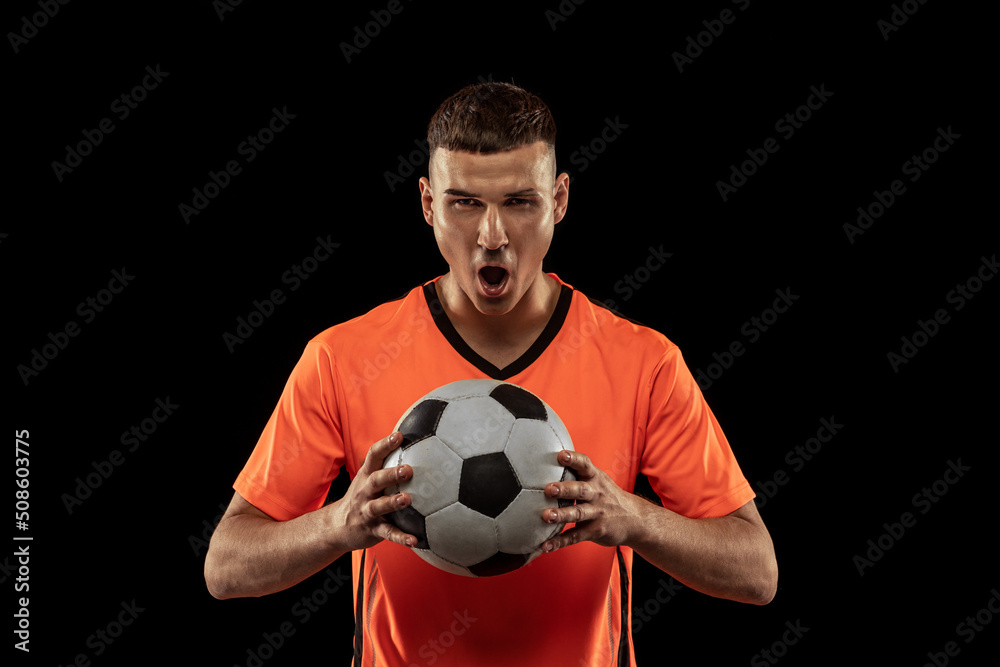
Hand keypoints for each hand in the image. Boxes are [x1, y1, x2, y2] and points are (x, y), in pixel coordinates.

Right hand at [332, 432, 415, 550]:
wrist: (336, 526)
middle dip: (391, 474)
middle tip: (408, 469)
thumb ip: (385, 464)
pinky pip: (387, 534)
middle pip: (376, 480)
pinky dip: (400, 537)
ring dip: (393, 503)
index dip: (385, 444)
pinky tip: (414, 540)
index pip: (373, 456)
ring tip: (407, 499)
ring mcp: (367, 511)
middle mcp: (365, 492)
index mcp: (366, 476)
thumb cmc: (361, 497)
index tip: (399, 435)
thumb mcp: (367, 478)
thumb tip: (411, 442)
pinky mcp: (372, 530)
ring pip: (379, 506)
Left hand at [540, 450, 642, 552]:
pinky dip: (560, 542)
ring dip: (561, 515)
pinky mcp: (596, 531)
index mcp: (595, 478)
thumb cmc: (608, 496)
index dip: (573, 459)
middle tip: (548, 489)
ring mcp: (597, 513)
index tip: (561, 455)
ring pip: (578, 513)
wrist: (635, 519)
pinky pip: (576, 536)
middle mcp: (597, 494)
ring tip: (546, 516)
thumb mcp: (599, 480)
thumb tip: (548, 462)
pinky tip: (546, 546)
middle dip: (564, 489)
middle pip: (580, 490)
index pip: (585, 465)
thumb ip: (579, 473)